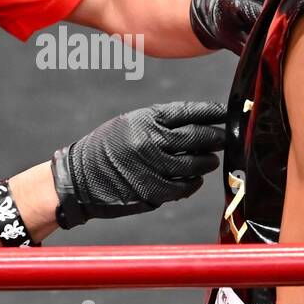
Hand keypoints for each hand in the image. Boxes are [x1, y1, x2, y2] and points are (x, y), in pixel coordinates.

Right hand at [50, 100, 224, 228]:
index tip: (225, 112)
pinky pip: (183, 187)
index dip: (211, 112)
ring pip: (195, 164)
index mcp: (145, 120)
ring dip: (207, 162)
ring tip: (210, 159)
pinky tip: (194, 178)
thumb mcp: (129, 124)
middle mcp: (150, 142)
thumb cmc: (106, 148)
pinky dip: (193, 182)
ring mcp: (152, 168)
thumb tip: (200, 125)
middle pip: (197, 138)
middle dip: (216, 137)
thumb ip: (161, 123)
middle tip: (225, 137)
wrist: (77, 179)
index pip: (188, 113)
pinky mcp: (151, 191)